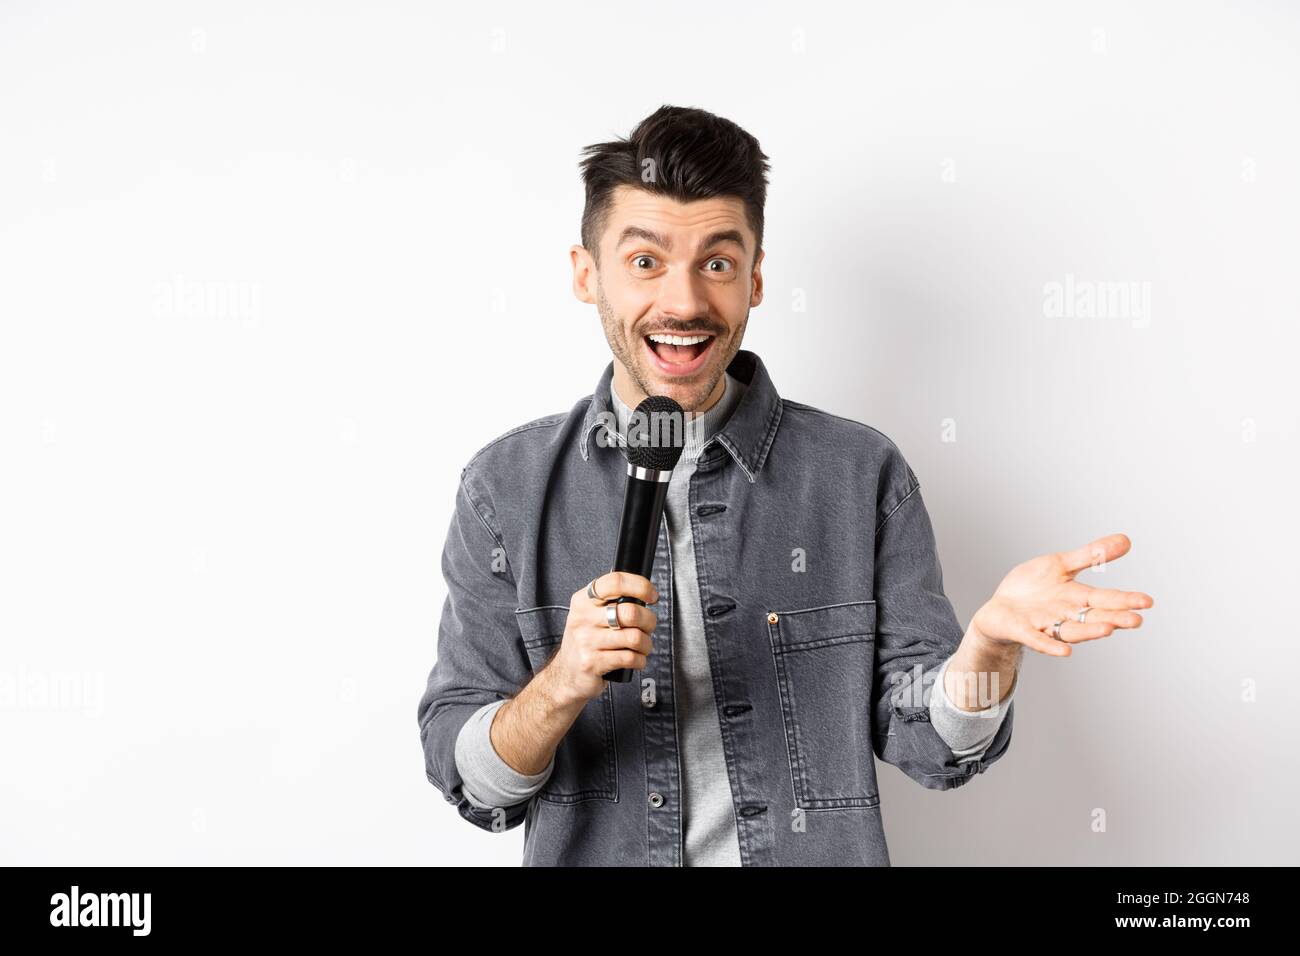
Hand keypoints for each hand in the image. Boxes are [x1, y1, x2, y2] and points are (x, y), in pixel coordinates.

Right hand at [546, 571, 659, 704]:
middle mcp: (582, 618)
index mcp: (583, 600)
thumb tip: (644, 592)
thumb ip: (611, 601)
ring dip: (646, 644)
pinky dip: (640, 660)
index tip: (652, 596)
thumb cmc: (587, 640)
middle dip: (649, 621)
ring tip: (642, 646)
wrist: (566, 674)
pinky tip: (635, 659)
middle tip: (648, 626)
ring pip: (634, 637)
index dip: (640, 586)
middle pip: (630, 612)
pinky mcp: (592, 663)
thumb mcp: (589, 614)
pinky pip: (630, 658)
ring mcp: (586, 641)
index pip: (616, 582)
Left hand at [969, 533, 1153, 658]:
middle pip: (1094, 617)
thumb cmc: (1032, 588)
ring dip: (1089, 632)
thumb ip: (1090, 555)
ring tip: (1108, 630)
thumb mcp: (1060, 565)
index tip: (1147, 601)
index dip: (1125, 600)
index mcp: (1077, 598)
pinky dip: (1050, 645)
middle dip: (1114, 619)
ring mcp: (1046, 624)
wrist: (999, 608)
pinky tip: (1064, 652)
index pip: (1106, 599)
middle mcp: (1066, 614)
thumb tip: (1126, 540)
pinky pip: (1039, 640)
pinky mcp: (1024, 630)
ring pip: (1072, 631)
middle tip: (1136, 620)